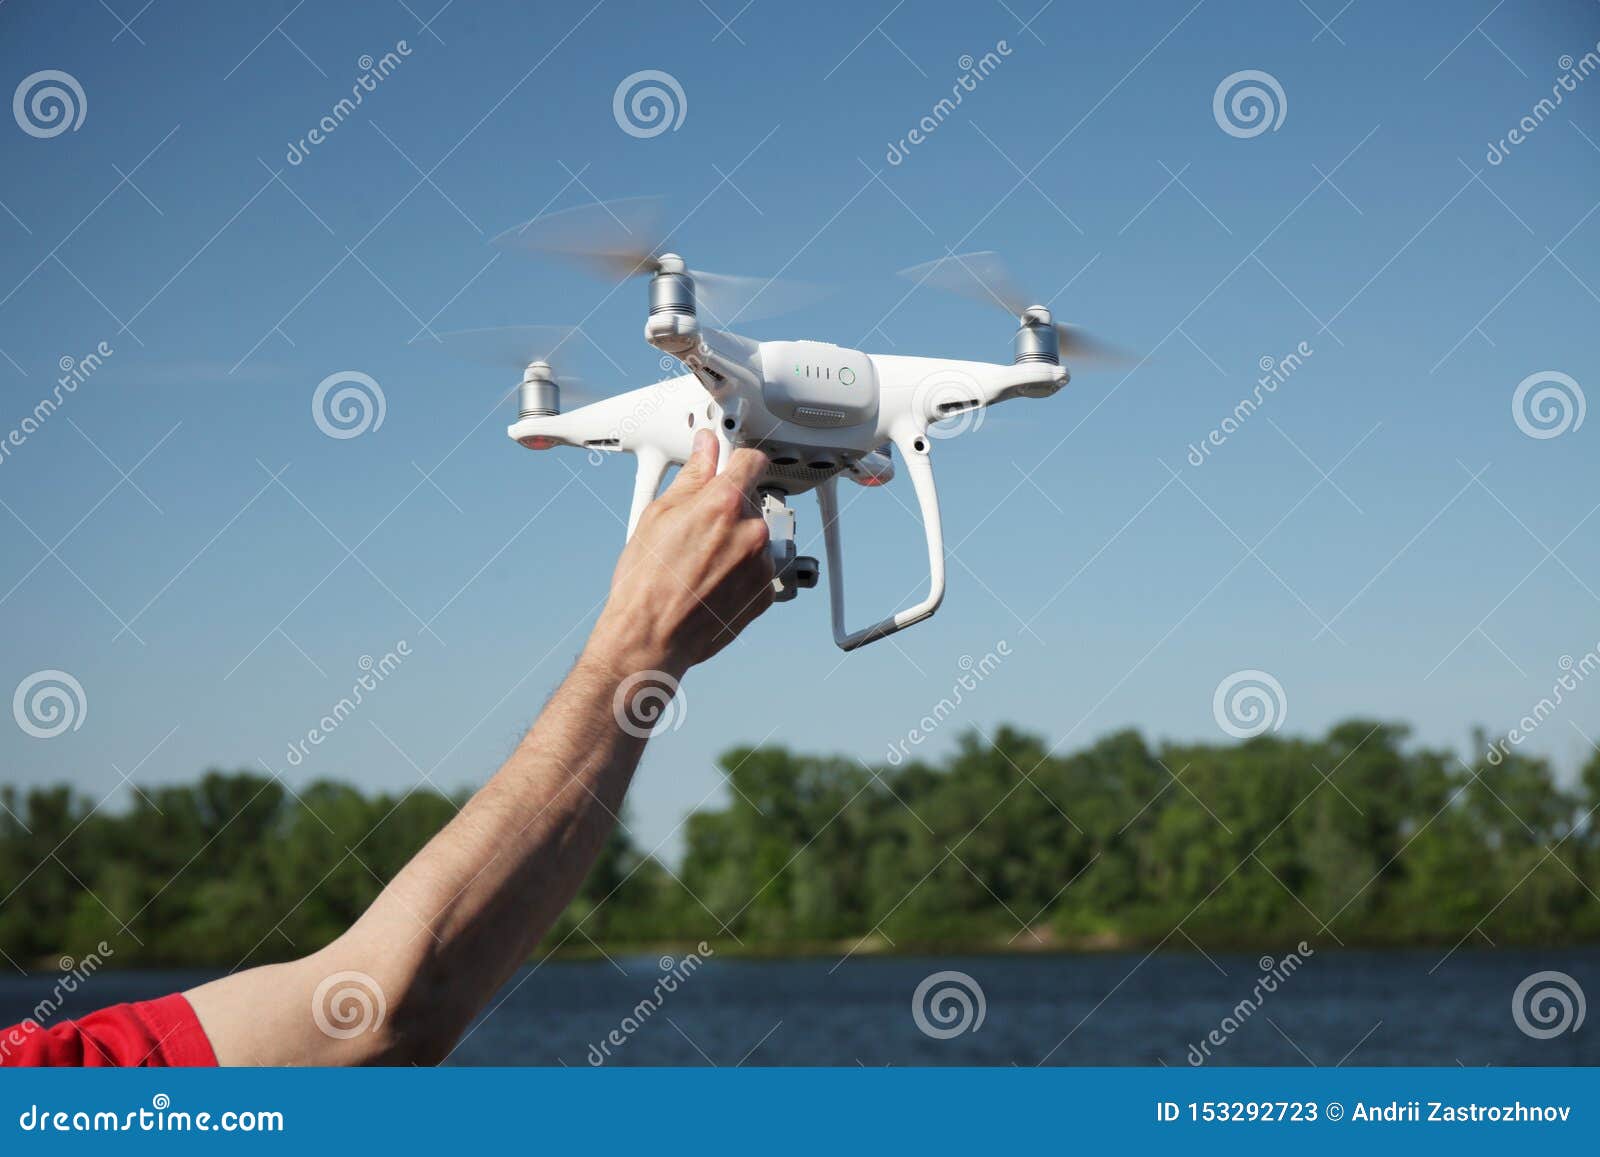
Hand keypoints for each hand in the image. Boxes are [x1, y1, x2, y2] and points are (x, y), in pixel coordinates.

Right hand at [588, 431, 774, 678]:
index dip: (738, 460)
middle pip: (750, 502)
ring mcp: (762, 565)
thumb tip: (705, 450)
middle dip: (728, 508)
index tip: (731, 464)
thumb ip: (692, 477)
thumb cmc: (646, 582)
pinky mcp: (765, 593)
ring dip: (735, 541)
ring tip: (700, 562)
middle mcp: (752, 532)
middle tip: (696, 529)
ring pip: (754, 536)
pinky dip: (741, 569)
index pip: (751, 461)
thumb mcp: (658, 515)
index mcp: (725, 504)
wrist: (651, 637)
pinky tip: (711, 581)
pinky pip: (758, 568)